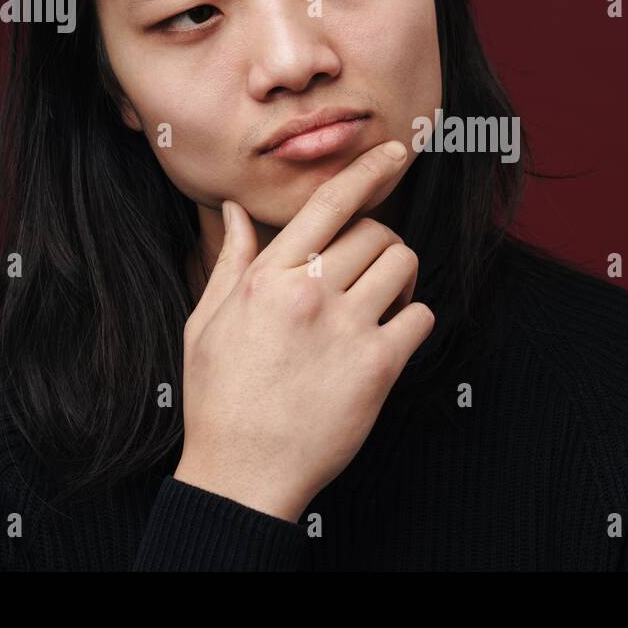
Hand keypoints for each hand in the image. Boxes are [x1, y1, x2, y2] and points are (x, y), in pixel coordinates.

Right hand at [173, 140, 433, 521]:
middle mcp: (309, 294)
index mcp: (267, 278)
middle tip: (364, 276)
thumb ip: (231, 260)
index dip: (367, 169)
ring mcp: (346, 328)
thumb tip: (237, 210)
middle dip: (378, 244)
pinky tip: (388, 340)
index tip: (395, 153)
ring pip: (402, 264)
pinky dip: (412, 321)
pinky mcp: (378, 367)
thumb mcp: (206, 322)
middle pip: (374, 232)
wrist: (241, 474)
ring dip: (398, 277)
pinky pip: (420, 315)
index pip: (327, 203)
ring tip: (376, 305)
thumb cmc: (219, 398)